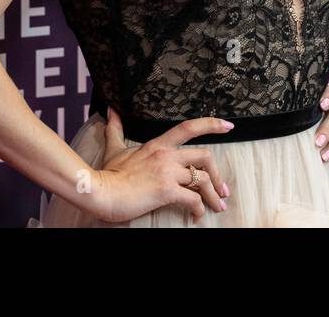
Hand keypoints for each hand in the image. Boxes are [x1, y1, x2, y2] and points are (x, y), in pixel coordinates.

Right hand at [89, 106, 233, 223]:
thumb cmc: (107, 173)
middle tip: (223, 190)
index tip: (228, 126)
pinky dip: (199, 209)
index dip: (212, 124)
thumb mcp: (114, 147)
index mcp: (158, 145)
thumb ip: (115, 129)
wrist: (99, 191)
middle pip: (205, 156)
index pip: (189, 128)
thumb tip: (111, 111)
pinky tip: (196, 216)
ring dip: (214, 195)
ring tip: (217, 207)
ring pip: (202, 179)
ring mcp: (167, 172)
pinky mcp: (166, 190)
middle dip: (218, 174)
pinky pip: (192, 199)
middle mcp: (166, 155)